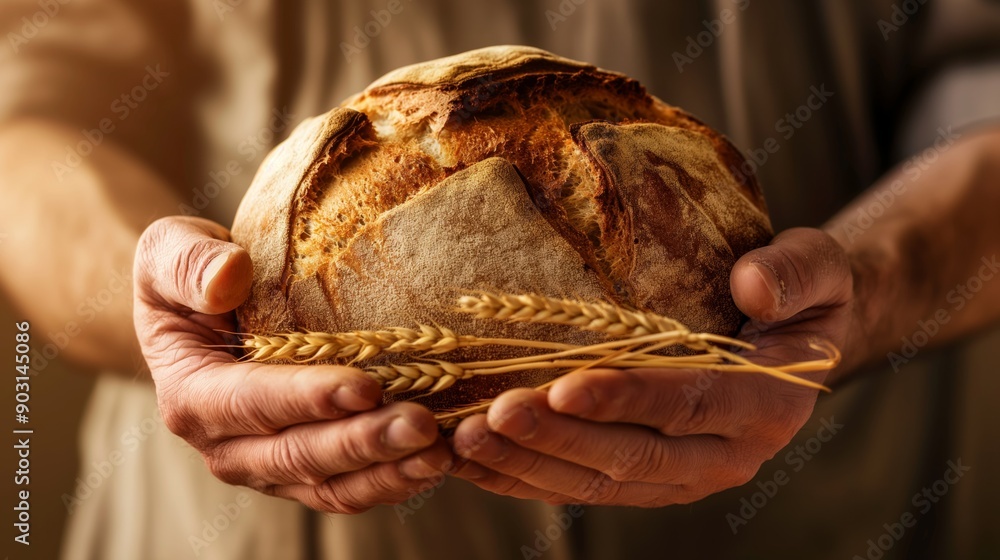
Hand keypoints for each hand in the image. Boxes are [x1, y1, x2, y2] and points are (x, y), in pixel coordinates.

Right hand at [133, 216, 452, 513]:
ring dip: (387, 473)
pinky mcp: (303, 473)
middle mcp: (226, 445)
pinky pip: (348, 490)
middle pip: (299, 455)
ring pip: (330, 485)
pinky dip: (392, 482)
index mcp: (192, 395)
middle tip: (423, 425)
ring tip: (439, 453)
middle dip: (363, 443)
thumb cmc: (190, 275)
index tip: (366, 387)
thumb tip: (227, 277)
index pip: (252, 403)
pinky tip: (437, 462)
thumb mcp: (169, 250)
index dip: (309, 398)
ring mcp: (267, 466)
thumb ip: (186, 263)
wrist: (204, 310)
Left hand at [450, 228, 853, 505]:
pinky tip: (477, 462)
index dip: (627, 399)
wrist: (794, 341)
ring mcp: (685, 475)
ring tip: (467, 440)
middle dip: (558, 439)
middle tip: (492, 415)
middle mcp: (726, 454)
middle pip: (634, 457)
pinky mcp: (650, 479)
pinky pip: (584, 488)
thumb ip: (795, 274)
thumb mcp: (818, 269)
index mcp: (767, 405)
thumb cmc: (800, 295)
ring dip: (530, 466)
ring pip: (600, 485)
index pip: (690, 404)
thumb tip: (752, 289)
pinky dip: (526, 479)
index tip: (562, 384)